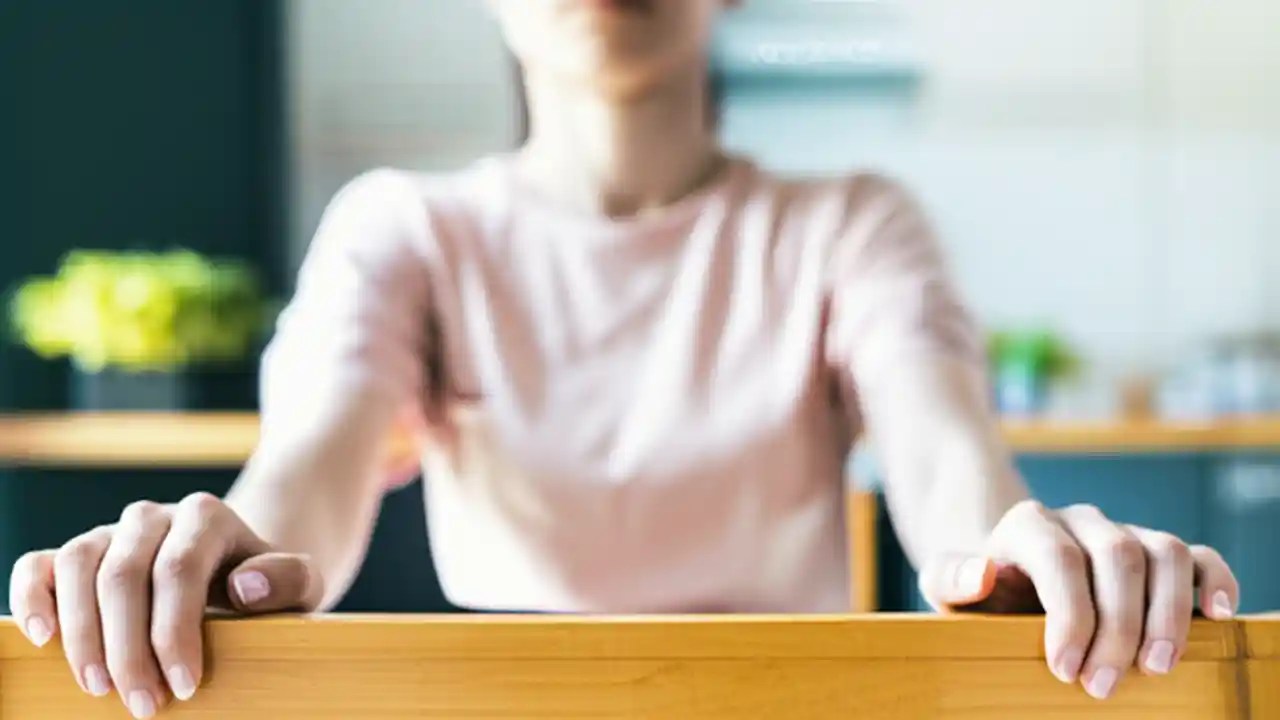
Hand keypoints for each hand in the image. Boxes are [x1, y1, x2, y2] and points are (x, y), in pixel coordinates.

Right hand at [8, 493, 323, 717]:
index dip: (174, 632)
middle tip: (142, 705)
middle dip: (128, 648)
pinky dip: (32, 596)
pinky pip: (40, 564)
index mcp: (206, 517)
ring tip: (99, 688)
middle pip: (123, 574)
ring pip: (79, 566)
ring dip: (82, 633)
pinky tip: (42, 638)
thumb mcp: (301, 583)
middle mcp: (153, 516)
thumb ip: (289, 579)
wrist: (239, 570)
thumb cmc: (268, 585)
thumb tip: (243, 587)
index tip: (183, 687)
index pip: (179, 570)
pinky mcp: (80, 554)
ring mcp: (112, 532)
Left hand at [918, 500, 1238, 699]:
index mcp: (1028, 525)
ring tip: (1157, 667)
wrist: (1001, 570)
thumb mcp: (942, 584)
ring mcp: (1122, 532)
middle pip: (1118, 557)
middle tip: (1102, 686)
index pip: (1059, 558)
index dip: (1069, 615)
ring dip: (1168, 613)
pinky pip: (1197, 556)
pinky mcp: (1155, 552)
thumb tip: (984, 573)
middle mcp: (1080, 520)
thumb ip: (951, 577)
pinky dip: (1215, 582)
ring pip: (1164, 552)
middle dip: (1117, 627)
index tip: (1065, 671)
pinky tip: (1217, 618)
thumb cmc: (975, 588)